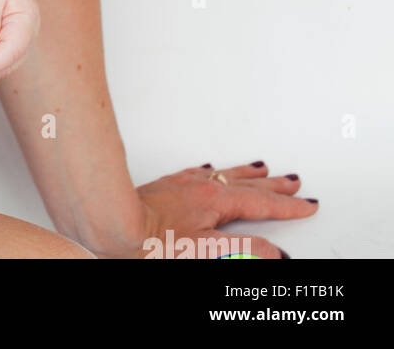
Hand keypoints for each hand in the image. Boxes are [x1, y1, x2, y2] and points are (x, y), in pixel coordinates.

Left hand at [92, 161, 317, 258]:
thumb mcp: (207, 250)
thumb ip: (244, 249)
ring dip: (245, 173)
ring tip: (262, 167)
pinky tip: (208, 169)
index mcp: (214, 202)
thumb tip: (278, 252)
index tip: (308, 205)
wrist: (111, 224)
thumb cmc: (152, 242)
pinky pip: (195, 173)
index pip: (260, 203)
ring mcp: (181, 186)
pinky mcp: (164, 187)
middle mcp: (199, 188)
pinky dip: (209, 172)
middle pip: (244, 184)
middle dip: (272, 184)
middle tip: (294, 182)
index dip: (286, 206)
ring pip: (221, 175)